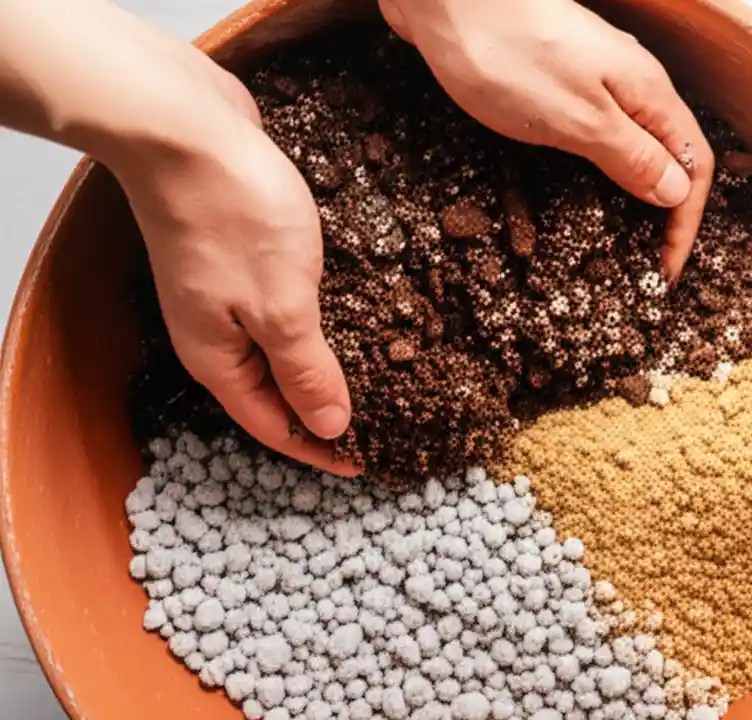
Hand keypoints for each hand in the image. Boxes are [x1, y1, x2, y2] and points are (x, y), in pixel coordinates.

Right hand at [4, 1, 356, 473]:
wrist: (186, 128)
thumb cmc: (230, 214)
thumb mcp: (281, 305)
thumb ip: (304, 369)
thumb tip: (326, 427)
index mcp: (221, 360)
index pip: (275, 427)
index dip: (321, 450)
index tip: (368, 463)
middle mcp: (218, 334)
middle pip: (276, 393)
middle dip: (324, 412)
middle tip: (382, 424)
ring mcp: (225, 293)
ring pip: (282, 347)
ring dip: (325, 365)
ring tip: (377, 377)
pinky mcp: (241, 256)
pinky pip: (285, 305)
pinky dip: (318, 320)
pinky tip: (353, 314)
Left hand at [379, 0, 713, 279]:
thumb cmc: (509, 50)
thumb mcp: (579, 119)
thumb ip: (632, 156)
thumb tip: (676, 192)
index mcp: (648, 94)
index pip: (694, 167)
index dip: (685, 223)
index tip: (664, 274)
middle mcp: (629, 84)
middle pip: (668, 155)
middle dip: (663, 213)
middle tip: (642, 264)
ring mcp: (591, 78)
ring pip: (629, 143)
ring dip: (629, 193)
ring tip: (613, 239)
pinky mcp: (553, 78)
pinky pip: (590, 132)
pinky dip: (593, 169)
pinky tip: (571, 190)